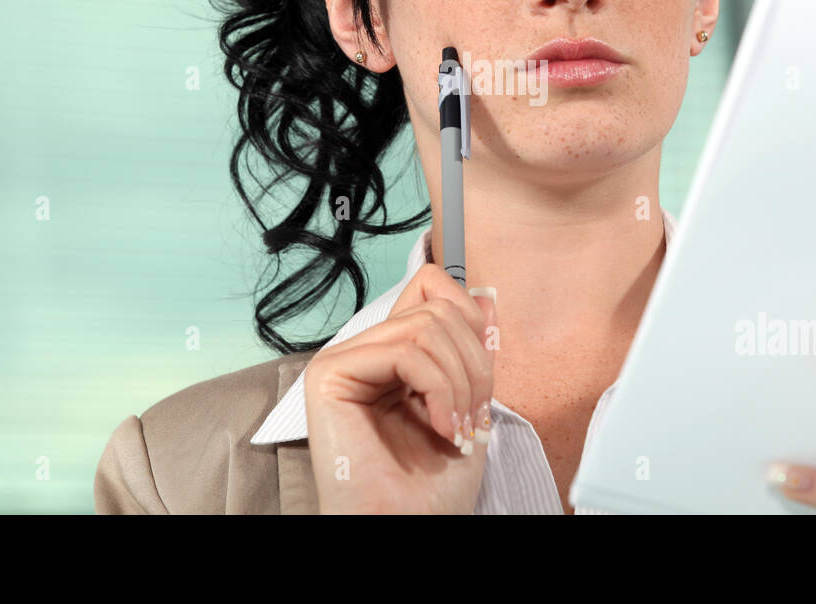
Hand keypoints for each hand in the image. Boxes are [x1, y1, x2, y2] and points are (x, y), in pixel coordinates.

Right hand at [303, 263, 496, 513]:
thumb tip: (487, 296)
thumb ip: (473, 349)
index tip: (485, 375)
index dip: (470, 316)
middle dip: (473, 363)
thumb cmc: (434, 487)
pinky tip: (440, 428)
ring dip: (460, 381)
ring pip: (424, 325)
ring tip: (459, 429)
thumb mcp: (470, 404)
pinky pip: (403, 352)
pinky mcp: (328, 375)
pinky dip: (439, 390)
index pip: (431, 286)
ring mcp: (342, 361)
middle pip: (435, 307)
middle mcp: (364, 351)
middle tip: (474, 419)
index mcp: (393, 354)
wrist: (409, 529)